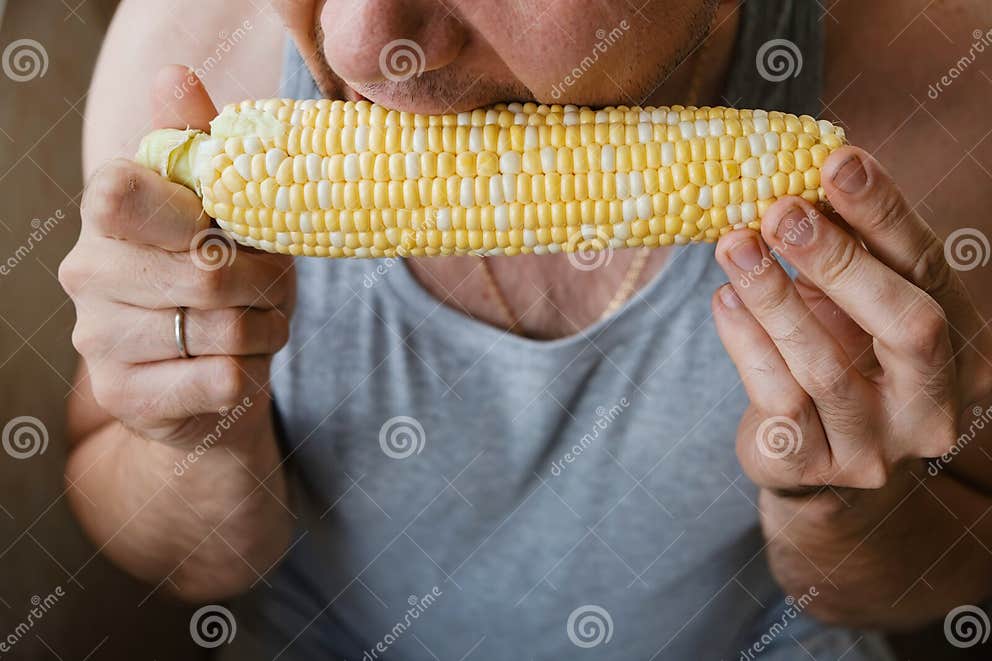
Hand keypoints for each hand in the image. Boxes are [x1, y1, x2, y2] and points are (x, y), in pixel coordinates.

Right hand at [60, 67, 295, 443]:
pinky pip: (224, 378)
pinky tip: (242, 363)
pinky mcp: (127, 396)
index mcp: (105, 213)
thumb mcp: (222, 208)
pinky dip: (255, 370)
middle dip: (266, 282)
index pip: (125, 195)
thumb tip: (173, 76)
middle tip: (269, 286)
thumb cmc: (223, 276)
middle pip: (206, 273)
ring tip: (259, 323)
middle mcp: (86, 273)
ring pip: (225, 329)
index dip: (196, 214)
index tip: (225, 229)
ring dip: (268, 327)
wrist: (212, 377)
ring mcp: (99, 340)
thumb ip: (201, 144)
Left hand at [712, 146, 991, 495]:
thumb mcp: (852, 305)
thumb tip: (798, 175)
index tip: (837, 162)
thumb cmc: (838, 360)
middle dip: (840, 260)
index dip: (884, 214)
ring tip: (733, 245)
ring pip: (826, 367)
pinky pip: (777, 399)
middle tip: (779, 210)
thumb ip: (845, 254)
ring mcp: (878, 447)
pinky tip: (724, 299)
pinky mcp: (816, 469)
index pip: (930, 269)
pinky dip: (745, 342)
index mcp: (962, 346)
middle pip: (906, 325)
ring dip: (774, 297)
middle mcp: (934, 404)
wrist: (812, 463)